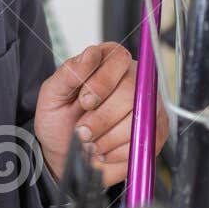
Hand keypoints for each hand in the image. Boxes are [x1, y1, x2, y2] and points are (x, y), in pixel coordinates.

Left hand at [34, 43, 168, 185]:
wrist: (64, 152)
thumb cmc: (60, 119)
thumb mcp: (53, 93)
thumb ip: (70, 72)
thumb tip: (90, 55)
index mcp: (109, 61)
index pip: (119, 59)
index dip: (102, 83)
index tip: (84, 102)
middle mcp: (134, 78)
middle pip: (131, 91)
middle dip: (103, 117)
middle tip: (83, 130)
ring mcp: (149, 105)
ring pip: (139, 119)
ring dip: (109, 137)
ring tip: (90, 142)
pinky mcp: (156, 131)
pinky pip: (144, 141)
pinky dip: (119, 152)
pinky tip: (104, 150)